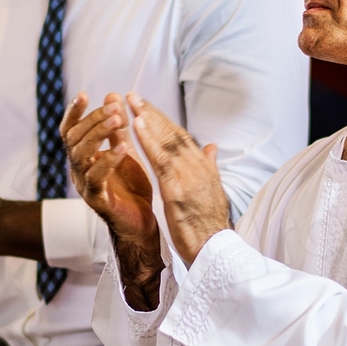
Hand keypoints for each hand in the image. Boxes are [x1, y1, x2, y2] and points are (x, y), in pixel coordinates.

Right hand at [60, 92, 157, 245]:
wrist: (141, 223)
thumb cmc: (131, 187)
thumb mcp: (125, 150)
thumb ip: (117, 128)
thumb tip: (112, 95)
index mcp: (83, 157)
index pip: (70, 130)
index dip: (74, 112)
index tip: (85, 94)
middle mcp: (78, 170)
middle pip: (75, 139)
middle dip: (93, 119)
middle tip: (113, 107)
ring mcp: (85, 185)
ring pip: (81, 155)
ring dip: (99, 134)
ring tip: (117, 120)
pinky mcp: (97, 200)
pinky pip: (97, 177)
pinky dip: (109, 160)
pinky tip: (123, 148)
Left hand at [127, 92, 230, 266]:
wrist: (216, 250)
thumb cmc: (211, 226)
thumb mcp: (213, 192)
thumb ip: (209, 167)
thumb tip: (212, 147)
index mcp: (204, 168)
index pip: (182, 138)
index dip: (164, 121)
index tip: (147, 108)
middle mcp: (198, 167)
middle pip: (173, 134)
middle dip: (152, 113)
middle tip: (134, 95)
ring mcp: (189, 176)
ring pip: (166, 141)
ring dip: (147, 119)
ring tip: (131, 102)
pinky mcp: (177, 189)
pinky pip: (159, 159)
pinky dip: (148, 140)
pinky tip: (135, 126)